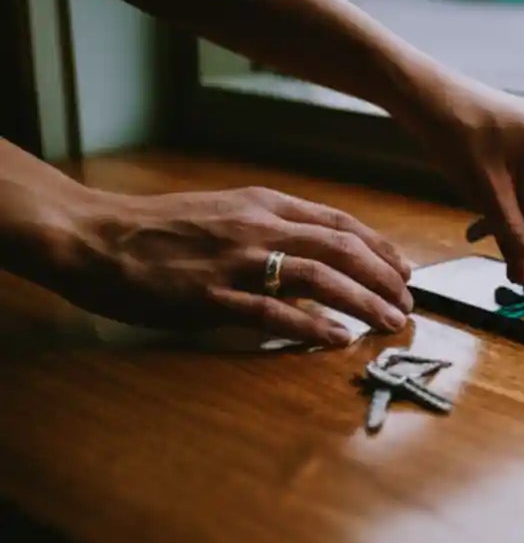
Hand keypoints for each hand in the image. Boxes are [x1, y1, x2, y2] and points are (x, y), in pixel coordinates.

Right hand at [51, 186, 413, 344]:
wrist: (95, 236)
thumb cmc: (159, 229)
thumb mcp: (224, 210)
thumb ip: (269, 225)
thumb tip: (315, 249)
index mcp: (264, 204)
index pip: (339, 223)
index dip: (379, 247)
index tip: (404, 269)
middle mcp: (258, 226)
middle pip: (342, 249)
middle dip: (384, 277)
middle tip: (409, 303)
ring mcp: (236, 261)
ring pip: (319, 277)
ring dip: (363, 301)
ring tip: (392, 322)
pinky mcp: (211, 296)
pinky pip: (273, 311)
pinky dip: (311, 325)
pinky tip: (339, 338)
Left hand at [392, 61, 523, 284]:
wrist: (421, 95)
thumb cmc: (457, 129)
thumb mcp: (487, 192)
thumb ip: (512, 235)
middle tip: (523, 274)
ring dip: (517, 229)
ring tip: (496, 256)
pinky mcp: (522, 147)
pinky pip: (523, 189)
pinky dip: (506, 211)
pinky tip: (480, 231)